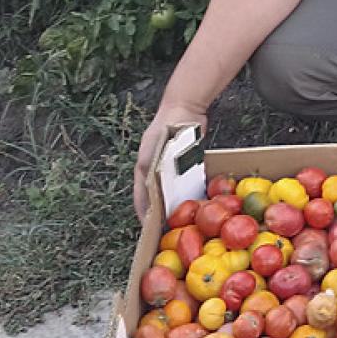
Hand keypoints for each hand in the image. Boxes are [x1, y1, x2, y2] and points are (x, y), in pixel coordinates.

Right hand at [134, 103, 207, 221]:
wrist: (184, 107)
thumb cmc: (165, 129)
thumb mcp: (154, 152)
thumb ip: (150, 172)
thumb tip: (149, 196)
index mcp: (143, 169)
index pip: (140, 197)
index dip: (143, 214)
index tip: (148, 229)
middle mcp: (154, 169)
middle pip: (155, 197)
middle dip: (160, 213)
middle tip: (166, 230)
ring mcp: (168, 166)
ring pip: (171, 190)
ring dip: (175, 204)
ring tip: (182, 221)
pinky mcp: (184, 162)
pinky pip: (186, 181)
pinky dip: (189, 191)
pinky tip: (196, 202)